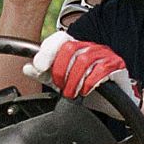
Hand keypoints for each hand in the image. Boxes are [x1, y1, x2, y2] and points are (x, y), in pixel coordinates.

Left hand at [23, 31, 141, 102]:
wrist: (117, 105)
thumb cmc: (91, 91)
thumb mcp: (64, 84)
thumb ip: (46, 75)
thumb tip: (27, 67)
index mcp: (78, 48)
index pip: (61, 38)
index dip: (47, 50)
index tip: (38, 66)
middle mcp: (92, 48)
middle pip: (70, 48)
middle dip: (59, 69)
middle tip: (59, 85)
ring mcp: (105, 55)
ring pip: (83, 60)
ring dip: (73, 80)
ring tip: (72, 93)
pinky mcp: (117, 66)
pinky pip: (100, 71)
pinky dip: (89, 83)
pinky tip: (86, 91)